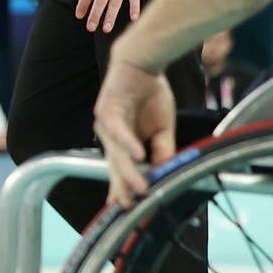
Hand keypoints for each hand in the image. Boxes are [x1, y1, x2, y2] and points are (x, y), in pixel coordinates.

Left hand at [95, 58, 177, 206]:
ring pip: (117, 153)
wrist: (142, 63)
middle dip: (122, 188)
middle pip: (116, 166)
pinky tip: (139, 156)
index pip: (122, 170)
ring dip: (129, 171)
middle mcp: (109, 137)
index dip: (126, 188)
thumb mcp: (162, 128)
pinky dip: (129, 143)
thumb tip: (167, 172)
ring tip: (139, 189)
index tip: (131, 209)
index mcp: (121, 143)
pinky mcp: (107, 110)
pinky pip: (119, 130)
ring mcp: (106, 125)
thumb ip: (162, 150)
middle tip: (128, 208)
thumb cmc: (151, 95)